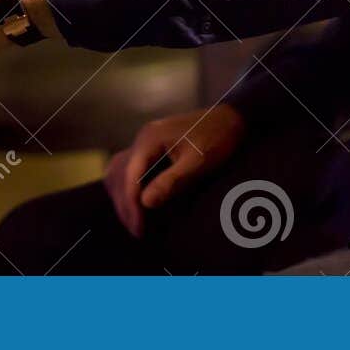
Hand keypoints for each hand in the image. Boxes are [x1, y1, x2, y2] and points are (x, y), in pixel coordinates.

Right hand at [103, 105, 245, 237]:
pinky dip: (129, 186)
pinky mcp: (151, 147)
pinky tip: (136, 202)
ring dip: (123, 196)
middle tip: (136, 231)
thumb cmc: (217, 139)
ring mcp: (145, 141)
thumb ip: (172, 181)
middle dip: (125, 205)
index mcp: (149, 139)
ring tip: (133, 221)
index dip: (132, 205)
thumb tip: (145, 203)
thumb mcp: (197, 163)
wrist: (230, 118)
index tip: (139, 229)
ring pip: (120, 171)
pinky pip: (130, 168)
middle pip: (120, 175)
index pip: (130, 176)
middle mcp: (142, 139)